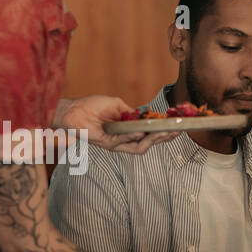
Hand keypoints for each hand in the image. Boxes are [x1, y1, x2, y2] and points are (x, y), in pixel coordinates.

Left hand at [54, 95, 178, 154]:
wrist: (74, 110)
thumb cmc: (92, 106)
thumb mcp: (117, 105)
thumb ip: (131, 112)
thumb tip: (145, 115)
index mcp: (128, 130)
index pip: (149, 134)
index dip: (163, 132)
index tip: (178, 126)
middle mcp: (123, 140)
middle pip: (148, 143)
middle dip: (163, 138)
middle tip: (175, 131)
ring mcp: (116, 143)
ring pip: (139, 146)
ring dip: (152, 139)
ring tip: (162, 132)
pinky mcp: (107, 144)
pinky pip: (123, 142)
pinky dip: (133, 136)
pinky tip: (142, 131)